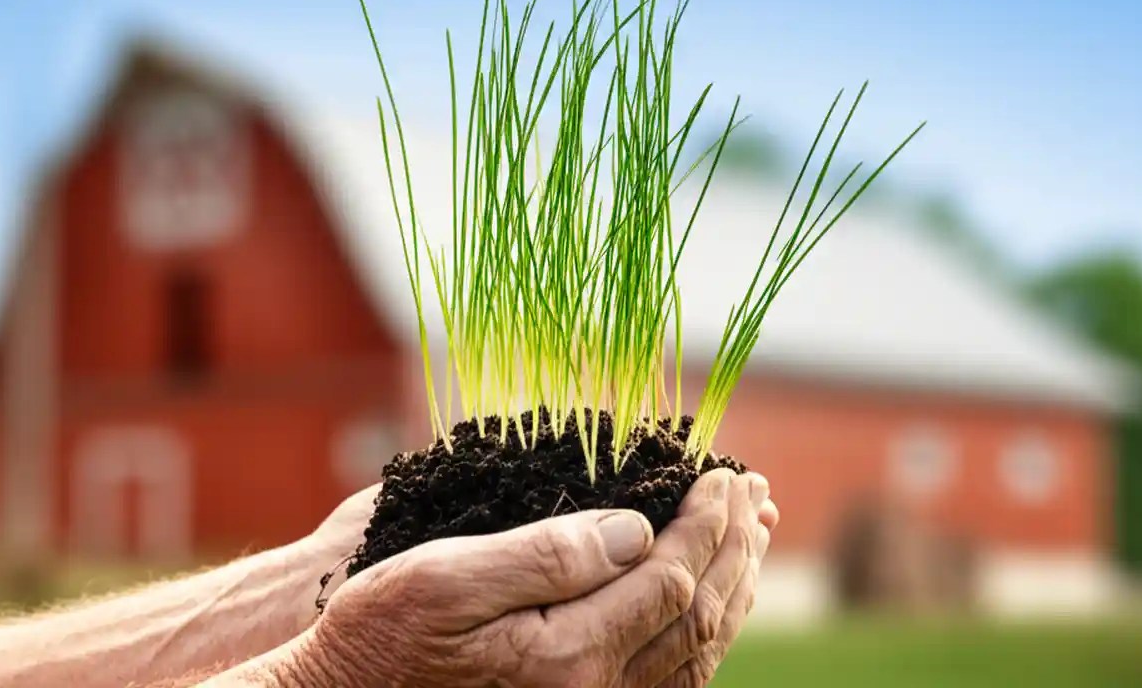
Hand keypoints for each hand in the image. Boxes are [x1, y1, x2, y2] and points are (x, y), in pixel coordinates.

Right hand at [278, 468, 774, 686]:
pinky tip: (708, 598)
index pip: (671, 579)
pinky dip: (702, 629)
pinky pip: (667, 677)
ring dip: (731, 588)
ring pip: (692, 652)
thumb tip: (637, 528)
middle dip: (736, 548)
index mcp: (568, 655)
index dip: (707, 522)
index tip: (725, 473)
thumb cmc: (384, 628)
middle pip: (696, 617)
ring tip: (753, 536)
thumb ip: (548, 555)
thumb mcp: (449, 575)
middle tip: (757, 493)